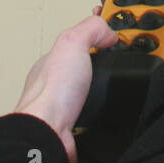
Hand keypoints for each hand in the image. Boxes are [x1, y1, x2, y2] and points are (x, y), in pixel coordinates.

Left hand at [13, 15, 118, 161]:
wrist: (48, 132)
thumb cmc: (51, 92)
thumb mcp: (73, 43)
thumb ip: (90, 29)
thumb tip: (108, 32)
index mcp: (54, 59)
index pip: (77, 39)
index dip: (96, 34)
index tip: (113, 34)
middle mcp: (57, 82)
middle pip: (83, 65)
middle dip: (98, 63)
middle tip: (116, 59)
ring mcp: (64, 105)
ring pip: (87, 92)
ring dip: (98, 90)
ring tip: (111, 85)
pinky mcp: (75, 126)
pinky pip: (91, 114)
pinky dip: (100, 112)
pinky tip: (103, 110)